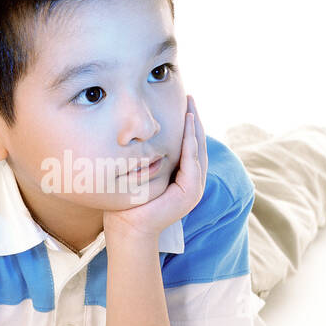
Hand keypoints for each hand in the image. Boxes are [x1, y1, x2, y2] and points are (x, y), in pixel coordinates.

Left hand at [103, 94, 207, 242]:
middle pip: (197, 144)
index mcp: (182, 177)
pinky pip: (192, 162)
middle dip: (194, 120)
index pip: (189, 145)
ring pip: (198, 150)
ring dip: (195, 127)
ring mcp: (194, 188)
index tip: (182, 103)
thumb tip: (136, 134)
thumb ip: (146, 156)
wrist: (127, 227)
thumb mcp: (139, 172)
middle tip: (190, 98)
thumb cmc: (127, 201)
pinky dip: (191, 143)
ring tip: (190, 107)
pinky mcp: (190, 193)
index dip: (187, 124)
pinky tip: (188, 127)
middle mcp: (192, 181)